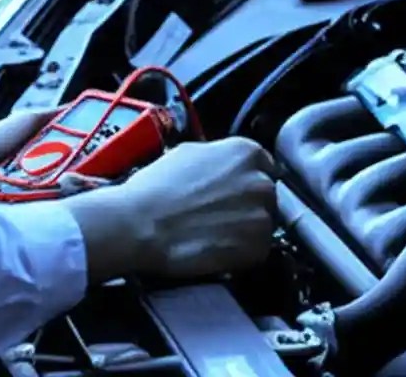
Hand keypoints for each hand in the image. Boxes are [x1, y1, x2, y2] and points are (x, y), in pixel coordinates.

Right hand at [64, 136, 278, 283]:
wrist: (140, 224)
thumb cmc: (155, 188)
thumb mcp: (187, 153)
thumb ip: (217, 156)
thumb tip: (225, 167)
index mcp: (246, 152)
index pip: (264, 165)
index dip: (245, 180)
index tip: (232, 191)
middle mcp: (261, 181)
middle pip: (266, 195)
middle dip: (247, 204)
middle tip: (218, 214)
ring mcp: (262, 216)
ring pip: (263, 224)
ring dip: (245, 229)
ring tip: (214, 233)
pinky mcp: (258, 248)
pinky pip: (257, 250)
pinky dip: (241, 253)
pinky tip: (215, 249)